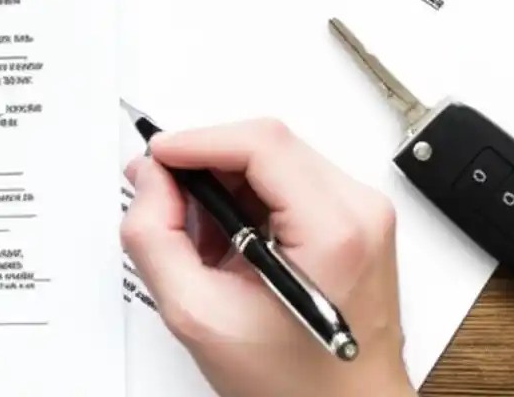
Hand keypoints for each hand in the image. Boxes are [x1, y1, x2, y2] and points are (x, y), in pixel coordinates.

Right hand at [121, 119, 415, 396]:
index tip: (156, 158)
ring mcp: (363, 215)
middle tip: (161, 196)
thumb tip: (149, 182)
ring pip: (276, 160)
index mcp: (334, 230)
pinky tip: (228, 242)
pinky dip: (249, 200)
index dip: (197, 142)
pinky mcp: (356, 222)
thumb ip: (156, 238)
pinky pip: (291, 183)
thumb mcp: (200, 314)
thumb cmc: (297, 384)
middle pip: (267, 145)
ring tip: (198, 238)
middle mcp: (359, 212)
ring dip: (225, 184)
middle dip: (205, 164)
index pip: (259, 144)